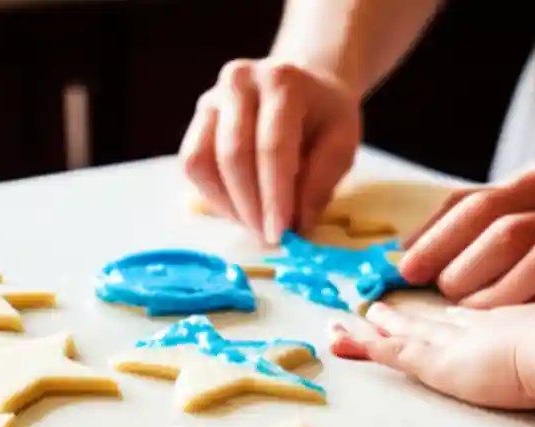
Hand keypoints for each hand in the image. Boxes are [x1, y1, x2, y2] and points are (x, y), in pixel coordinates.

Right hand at [179, 58, 361, 243]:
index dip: (274, 195)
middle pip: (234, 155)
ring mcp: (213, 97)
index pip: (273, 146)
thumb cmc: (325, 117)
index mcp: (283, 80)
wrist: (302, 86)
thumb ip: (320, 183)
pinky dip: (213, 195)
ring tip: (256, 222)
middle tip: (269, 238)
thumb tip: (297, 226)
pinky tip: (240, 207)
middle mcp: (240, 80)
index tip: (280, 234)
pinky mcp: (198, 118)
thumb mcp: (341, 144)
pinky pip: (193, 165)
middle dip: (251, 206)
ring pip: (203, 161)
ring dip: (228, 204)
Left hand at [329, 302, 534, 409]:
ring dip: (377, 328)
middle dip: (407, 319)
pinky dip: (364, 346)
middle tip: (381, 310)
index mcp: (515, 325)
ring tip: (349, 322)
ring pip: (405, 333)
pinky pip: (390, 352)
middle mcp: (479, 326)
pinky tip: (341, 341)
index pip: (474, 319)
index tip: (444, 312)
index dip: (454, 317)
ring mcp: (456, 342)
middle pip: (434, 321)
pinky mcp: (436, 361)